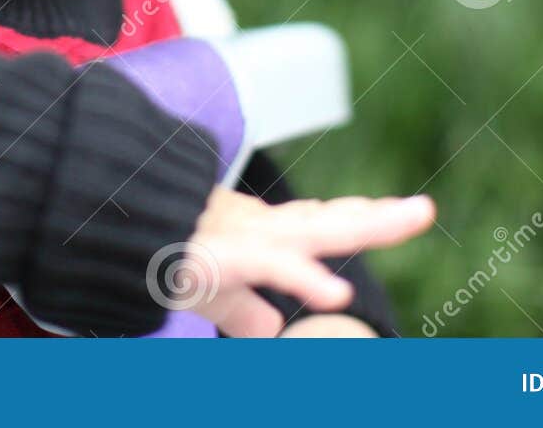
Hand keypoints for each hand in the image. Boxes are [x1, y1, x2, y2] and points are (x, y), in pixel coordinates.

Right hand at [171, 187, 434, 337]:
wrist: (118, 235)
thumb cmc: (161, 257)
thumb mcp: (213, 293)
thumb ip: (245, 310)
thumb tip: (270, 332)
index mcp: (260, 233)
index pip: (319, 223)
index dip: (359, 217)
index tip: (398, 211)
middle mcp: (263, 227)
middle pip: (332, 219)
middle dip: (379, 216)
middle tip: (424, 210)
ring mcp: (249, 237)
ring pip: (319, 229)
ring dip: (368, 224)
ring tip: (411, 218)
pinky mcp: (228, 255)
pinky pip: (274, 266)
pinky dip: (305, 278)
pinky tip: (337, 293)